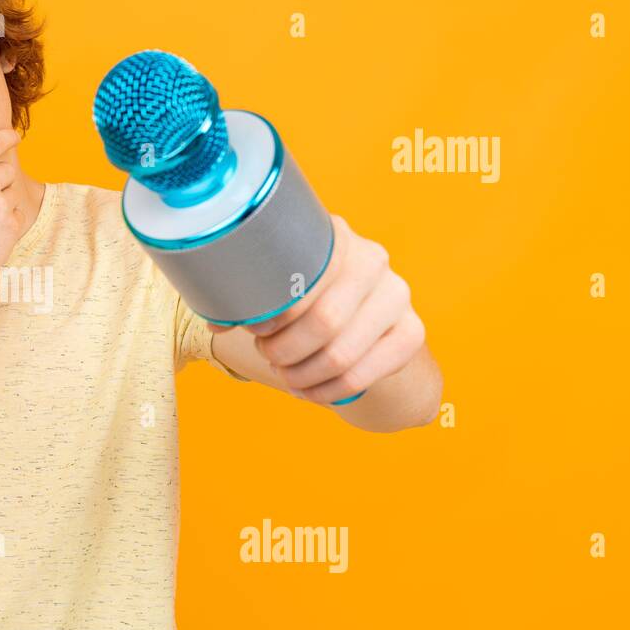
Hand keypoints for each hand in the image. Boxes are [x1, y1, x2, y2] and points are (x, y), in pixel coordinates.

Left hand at [210, 213, 425, 404]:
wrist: (358, 308)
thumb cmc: (304, 292)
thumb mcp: (278, 280)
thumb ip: (246, 293)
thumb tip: (217, 320)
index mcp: (334, 237)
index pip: (304, 279)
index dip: (275, 313)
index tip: (256, 329)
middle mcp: (373, 260)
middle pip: (325, 322)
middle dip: (285, 349)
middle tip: (268, 355)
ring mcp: (397, 296)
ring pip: (341, 354)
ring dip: (302, 374)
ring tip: (284, 374)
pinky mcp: (411, 333)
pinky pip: (363, 376)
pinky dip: (326, 391)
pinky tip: (307, 390)